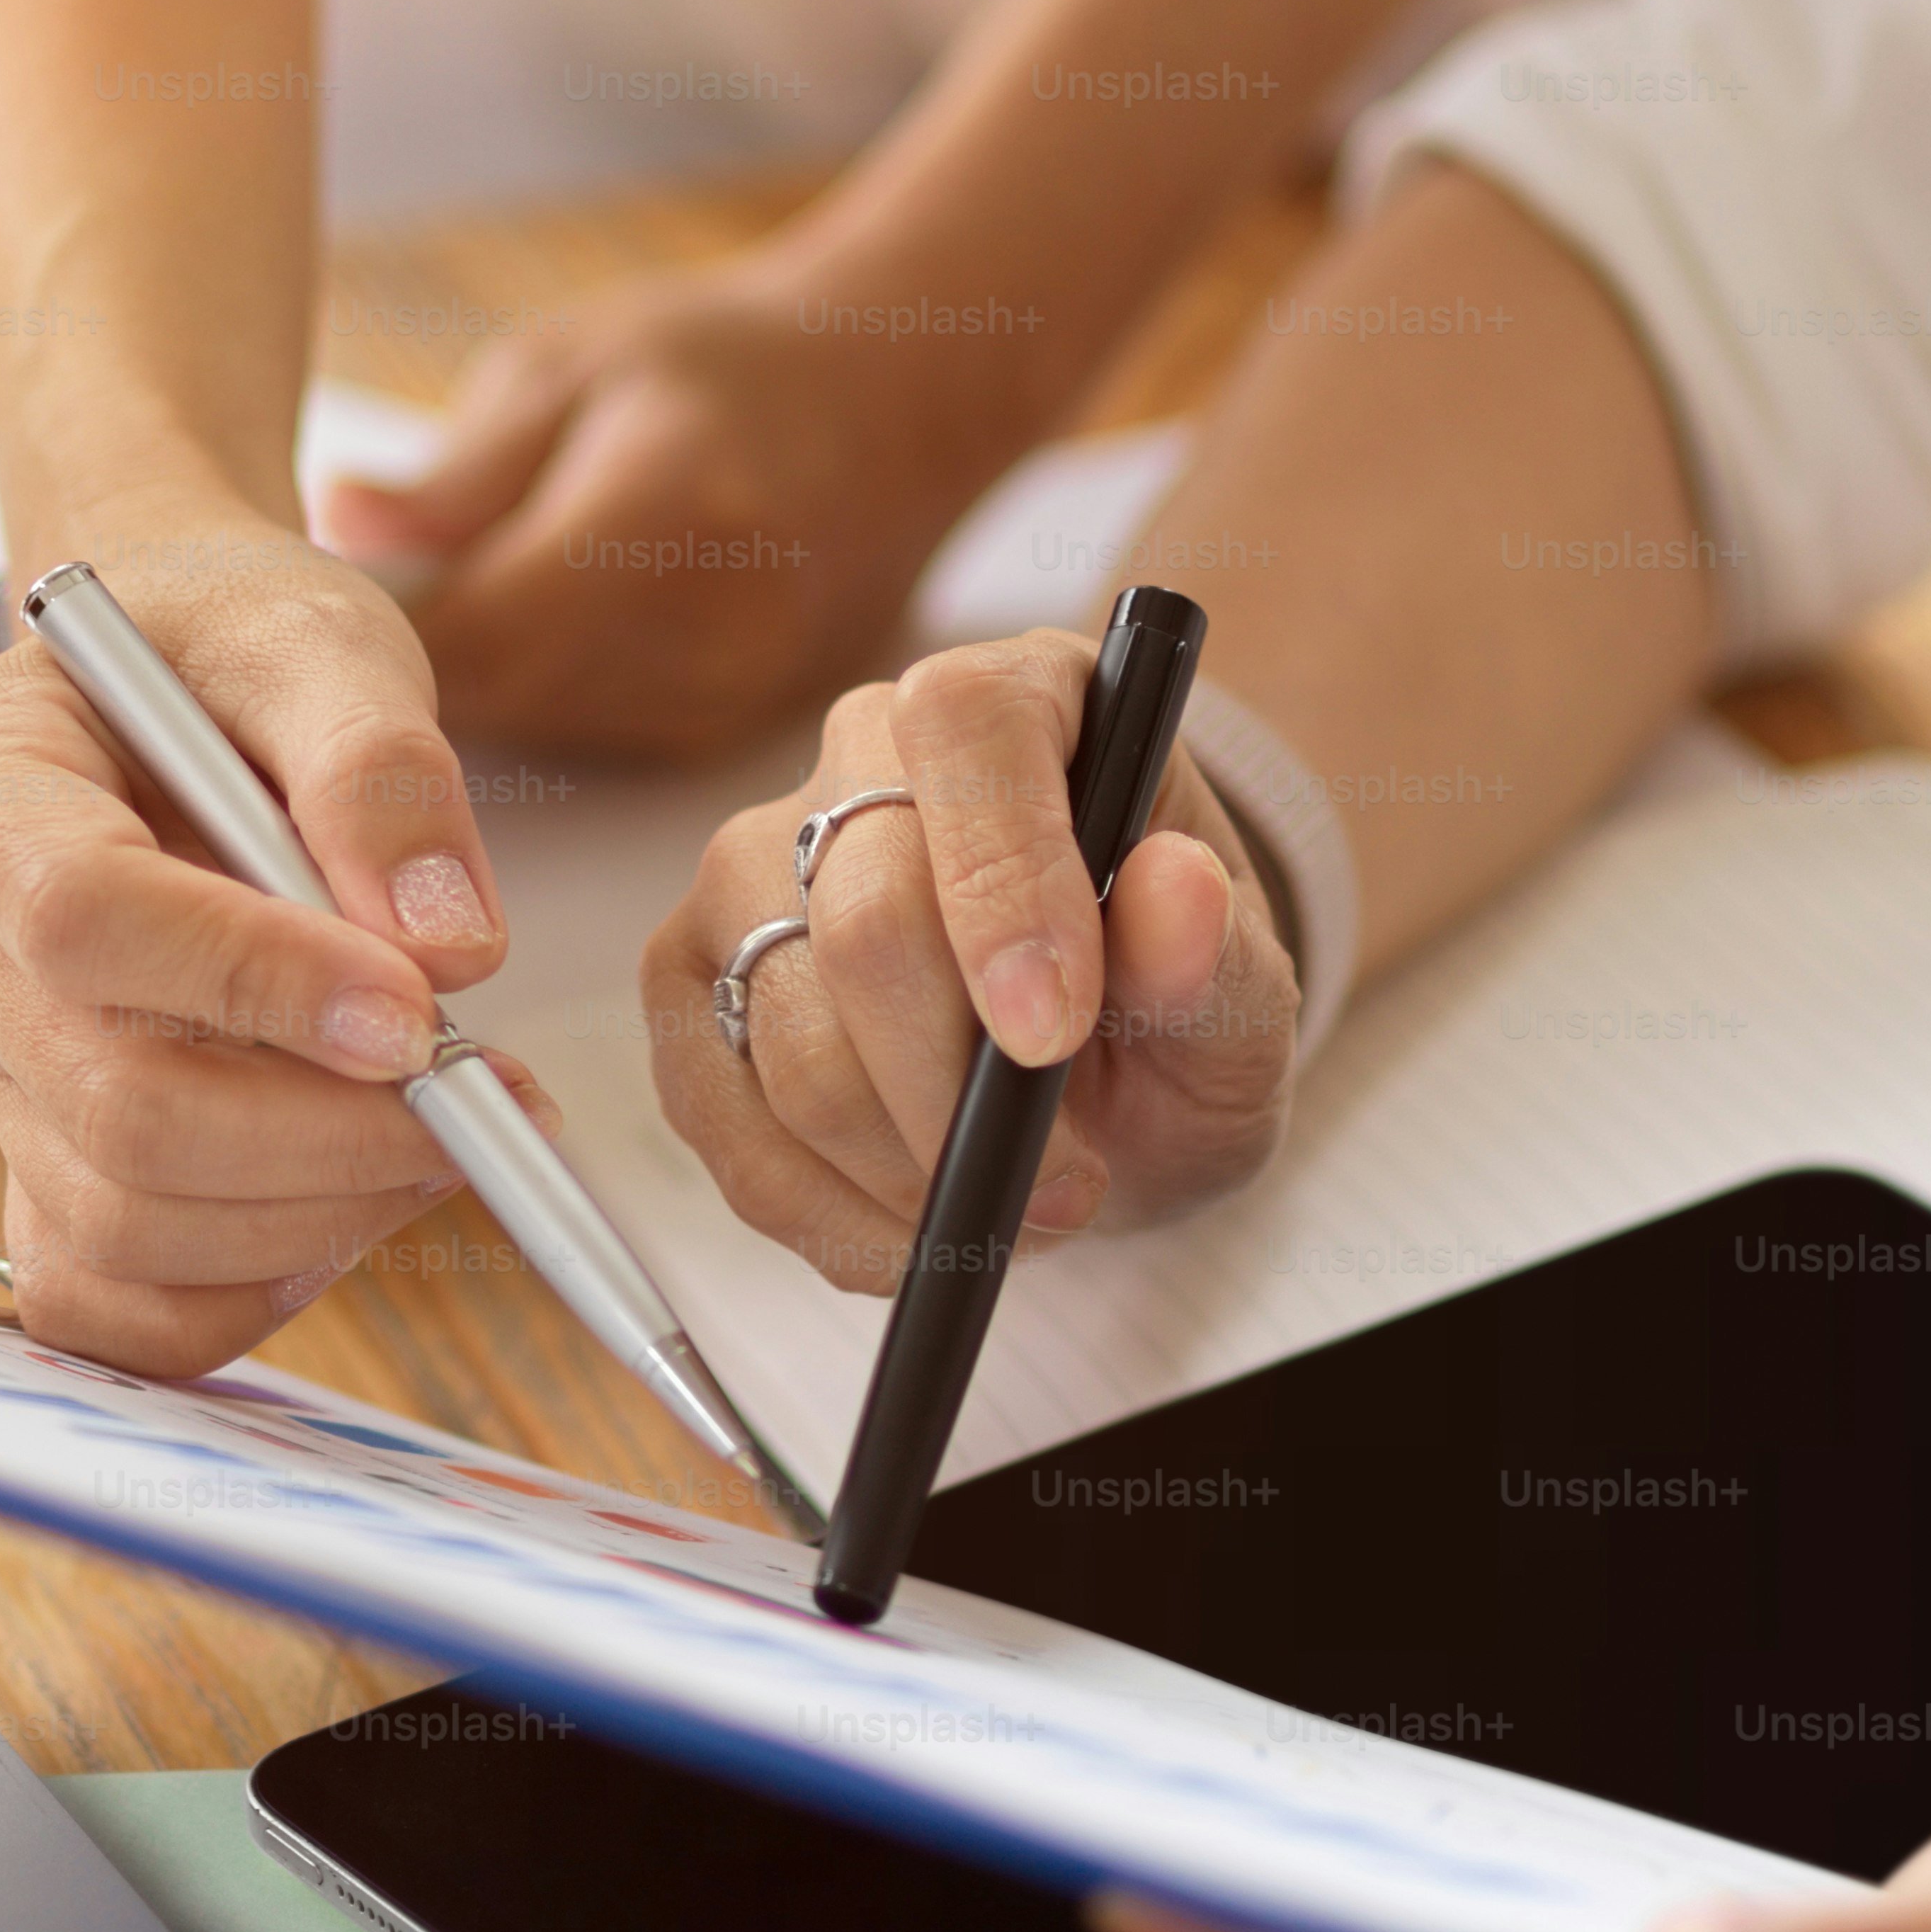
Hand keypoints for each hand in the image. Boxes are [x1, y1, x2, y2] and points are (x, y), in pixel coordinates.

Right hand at [0, 515, 516, 1372]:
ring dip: (319, 1210)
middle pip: (115, 1103)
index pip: (85, 917)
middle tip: (485, 1095)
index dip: (255, 983)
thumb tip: (447, 947)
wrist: (181, 687)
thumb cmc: (232, 653)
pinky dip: (247, 1292)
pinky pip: (109, 1299)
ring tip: (452, 1130)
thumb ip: (383, 772)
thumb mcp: (320, 644)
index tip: (416, 1008)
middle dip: (327, 1132)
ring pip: (125, 1219)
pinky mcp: (42, 1159)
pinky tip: (353, 1204)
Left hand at [323, 246, 1058, 761]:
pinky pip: (591, 742)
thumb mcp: (573, 367)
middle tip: (327, 632)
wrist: (902, 399)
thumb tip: (336, 525)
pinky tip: (524, 639)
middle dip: (404, 675)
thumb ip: (459, 472)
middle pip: (499, 700)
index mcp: (666, 510)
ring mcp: (733, 694)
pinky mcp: (732, 735)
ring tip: (428, 619)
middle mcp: (711, 626)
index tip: (296, 614)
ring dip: (469, 696)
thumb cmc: (722, 361)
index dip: (371, 641)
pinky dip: (537, 702)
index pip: (476, 630)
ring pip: (539, 736)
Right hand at [641, 633, 1298, 1292]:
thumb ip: (1214, 954)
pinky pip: (720, 1115)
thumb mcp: (1242, 1000)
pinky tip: (913, 1230)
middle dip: (956, 1095)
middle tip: (1064, 1189)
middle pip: (861, 918)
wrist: (1100, 1071)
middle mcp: (863, 756)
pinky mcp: (689, 980)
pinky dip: (823, 1213)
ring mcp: (751, 865)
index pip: (968, 734)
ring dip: (901, 1171)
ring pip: (785, 1036)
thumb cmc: (1169, 1008)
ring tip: (1010, 1211)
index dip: (1002, 885)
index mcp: (1022, 701)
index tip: (1052, 1036)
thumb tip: (1180, 889)